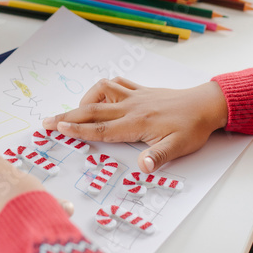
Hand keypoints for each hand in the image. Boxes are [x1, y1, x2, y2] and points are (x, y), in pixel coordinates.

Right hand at [42, 77, 228, 172]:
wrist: (206, 104)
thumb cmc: (192, 128)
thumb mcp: (178, 147)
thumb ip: (157, 157)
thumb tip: (142, 168)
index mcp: (136, 123)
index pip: (101, 129)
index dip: (78, 130)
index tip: (58, 129)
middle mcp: (131, 107)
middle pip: (92, 111)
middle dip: (67, 116)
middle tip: (46, 121)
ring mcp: (135, 96)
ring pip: (102, 92)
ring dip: (83, 100)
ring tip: (73, 111)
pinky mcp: (142, 90)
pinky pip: (118, 83)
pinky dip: (104, 87)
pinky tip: (100, 93)